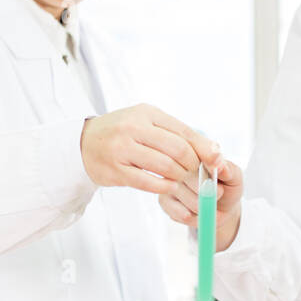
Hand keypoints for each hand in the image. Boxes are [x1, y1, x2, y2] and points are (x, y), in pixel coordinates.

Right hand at [80, 104, 215, 195]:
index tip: (217, 161)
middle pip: (177, 149)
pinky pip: (148, 182)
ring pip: (165, 166)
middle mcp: (133, 127)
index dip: (204, 148)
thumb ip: (178, 134)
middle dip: (193, 165)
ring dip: (181, 178)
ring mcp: (122, 149)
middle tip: (199, 176)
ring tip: (184, 182)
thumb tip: (214, 149)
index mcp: (147, 113)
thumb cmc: (124, 134)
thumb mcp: (148, 124)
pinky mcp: (115, 170)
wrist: (84, 144)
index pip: (184, 131)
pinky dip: (164, 187)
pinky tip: (170, 187)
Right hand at [157, 148, 244, 251]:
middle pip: (186, 174)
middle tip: (218, 193)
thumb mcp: (234, 176)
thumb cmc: (227, 187)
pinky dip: (197, 218)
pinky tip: (201, 213)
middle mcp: (176, 163)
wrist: (223, 208)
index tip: (217, 175)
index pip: (192, 148)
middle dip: (207, 190)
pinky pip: (182, 213)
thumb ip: (228, 169)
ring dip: (203, 206)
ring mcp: (167, 182)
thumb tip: (220, 166)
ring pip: (184, 196)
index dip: (206, 165)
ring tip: (211, 204)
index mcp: (193, 150)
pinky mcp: (164, 201)